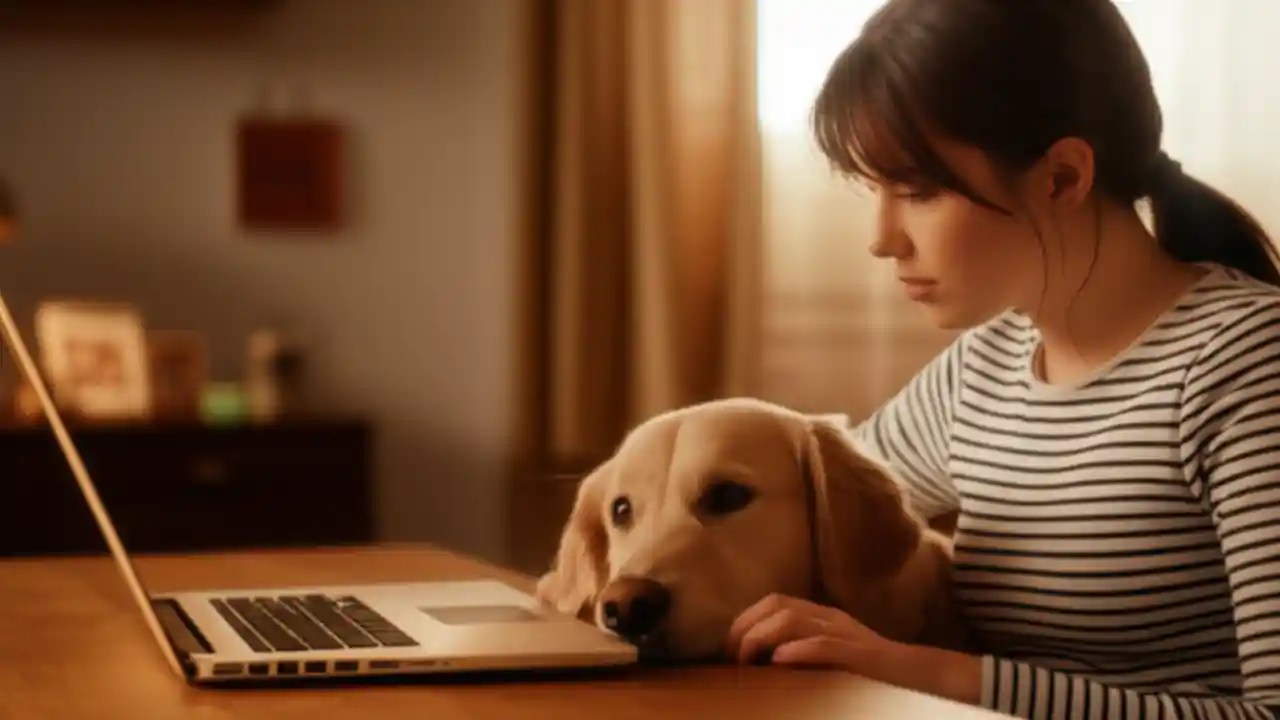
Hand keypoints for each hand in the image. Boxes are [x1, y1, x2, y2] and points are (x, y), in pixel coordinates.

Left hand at [724, 593, 982, 704]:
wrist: (918, 675)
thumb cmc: (869, 670)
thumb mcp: (831, 654)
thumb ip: (802, 649)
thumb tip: (762, 662)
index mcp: (821, 615)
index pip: (774, 601)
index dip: (745, 620)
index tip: (729, 649)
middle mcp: (830, 617)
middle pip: (777, 604)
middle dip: (746, 627)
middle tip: (731, 657)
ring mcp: (846, 632)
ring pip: (793, 619)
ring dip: (762, 637)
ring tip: (746, 660)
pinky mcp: (860, 654)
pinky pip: (824, 645)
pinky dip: (798, 650)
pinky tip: (779, 660)